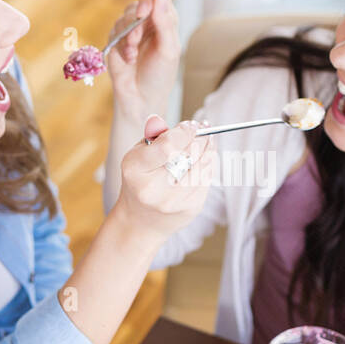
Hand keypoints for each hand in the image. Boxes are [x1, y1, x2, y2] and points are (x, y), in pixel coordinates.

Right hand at [106, 0, 179, 120]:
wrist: (141, 99)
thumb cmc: (160, 76)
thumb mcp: (168, 50)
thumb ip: (165, 23)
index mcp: (165, 20)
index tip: (144, 12)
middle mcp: (147, 22)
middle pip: (137, 4)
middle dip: (135, 22)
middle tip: (136, 39)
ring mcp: (130, 31)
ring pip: (123, 18)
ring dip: (128, 36)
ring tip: (133, 55)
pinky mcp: (116, 41)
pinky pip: (113, 32)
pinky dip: (121, 46)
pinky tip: (129, 60)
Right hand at [111, 116, 216, 239]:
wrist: (141, 222)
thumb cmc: (141, 180)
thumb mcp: (138, 155)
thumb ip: (153, 136)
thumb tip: (164, 121)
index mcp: (135, 169)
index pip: (168, 145)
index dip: (185, 131)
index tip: (192, 125)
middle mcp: (153, 188)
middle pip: (188, 154)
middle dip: (200, 138)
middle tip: (204, 128)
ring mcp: (173, 201)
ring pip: (202, 165)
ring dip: (208, 149)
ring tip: (207, 140)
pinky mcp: (191, 208)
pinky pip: (207, 179)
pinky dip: (209, 164)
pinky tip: (205, 158)